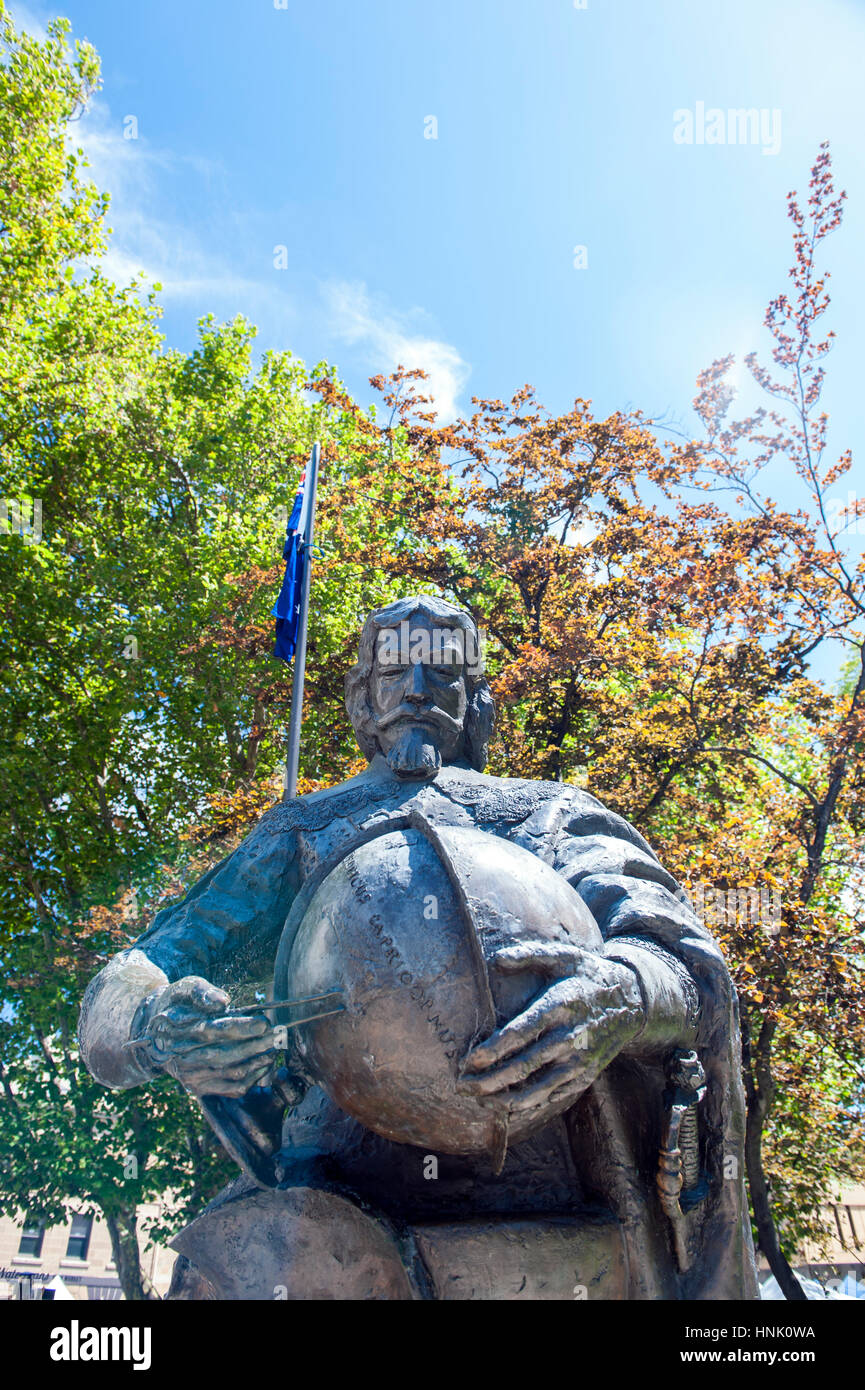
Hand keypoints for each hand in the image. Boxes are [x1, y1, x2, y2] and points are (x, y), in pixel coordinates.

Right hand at [136, 976, 276, 1098]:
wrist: (158, 1033)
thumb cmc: (180, 1004)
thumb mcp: (185, 988)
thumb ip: (202, 992)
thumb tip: (222, 1002)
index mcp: (177, 1028)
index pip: (212, 1030)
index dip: (240, 1028)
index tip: (263, 1023)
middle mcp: (181, 1055)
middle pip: (224, 1054)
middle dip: (255, 1045)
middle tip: (277, 1034)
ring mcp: (190, 1074)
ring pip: (230, 1072)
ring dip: (257, 1061)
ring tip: (275, 1047)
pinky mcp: (199, 1087)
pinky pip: (231, 1088)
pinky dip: (252, 1078)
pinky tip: (265, 1063)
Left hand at [458, 942, 644, 1136]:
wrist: (632, 1000)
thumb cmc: (588, 974)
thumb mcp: (563, 956)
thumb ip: (528, 955)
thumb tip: (495, 959)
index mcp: (560, 1006)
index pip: (521, 1032)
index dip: (493, 1050)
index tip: (468, 1060)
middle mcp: (570, 1036)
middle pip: (524, 1065)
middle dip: (490, 1079)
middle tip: (461, 1085)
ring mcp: (579, 1059)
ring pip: (538, 1088)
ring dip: (505, 1098)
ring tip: (478, 1100)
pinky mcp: (586, 1074)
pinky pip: (554, 1095)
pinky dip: (529, 1105)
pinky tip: (507, 1107)